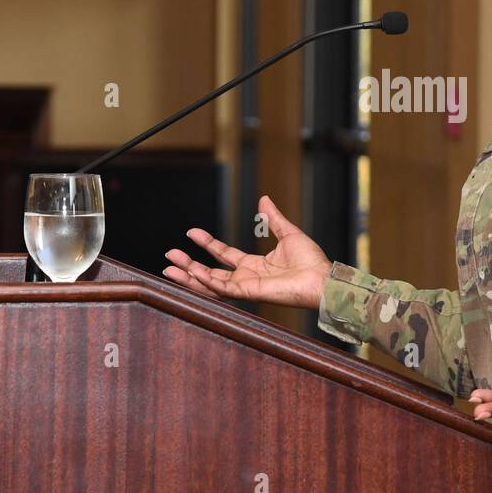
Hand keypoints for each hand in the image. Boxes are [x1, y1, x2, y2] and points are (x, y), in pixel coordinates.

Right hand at [163, 194, 331, 309]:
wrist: (321, 277)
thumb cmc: (311, 261)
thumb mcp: (288, 233)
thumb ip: (273, 218)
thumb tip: (263, 200)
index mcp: (255, 265)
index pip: (224, 254)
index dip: (207, 244)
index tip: (191, 232)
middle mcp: (247, 277)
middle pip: (210, 272)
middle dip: (189, 264)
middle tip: (170, 255)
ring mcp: (246, 287)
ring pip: (210, 283)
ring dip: (189, 275)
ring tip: (170, 266)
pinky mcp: (250, 293)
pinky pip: (223, 288)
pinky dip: (205, 281)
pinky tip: (191, 272)